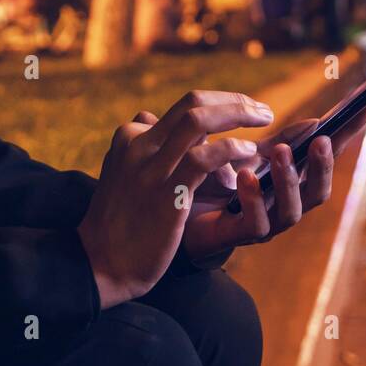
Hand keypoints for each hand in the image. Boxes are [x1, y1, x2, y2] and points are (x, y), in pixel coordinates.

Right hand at [77, 91, 273, 309]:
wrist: (100, 263)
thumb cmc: (118, 220)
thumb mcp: (122, 171)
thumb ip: (140, 143)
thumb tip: (145, 115)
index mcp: (132, 137)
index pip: (185, 106)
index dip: (222, 105)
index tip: (245, 113)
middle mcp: (139, 145)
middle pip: (193, 103)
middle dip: (235, 102)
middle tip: (264, 111)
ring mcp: (150, 169)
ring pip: (198, 121)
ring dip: (238, 116)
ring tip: (265, 125)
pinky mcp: (165, 195)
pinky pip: (202, 159)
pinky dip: (230, 149)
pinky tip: (249, 152)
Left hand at [179, 99, 365, 261]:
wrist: (176, 213)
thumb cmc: (217, 181)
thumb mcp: (251, 154)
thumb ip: (283, 141)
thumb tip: (317, 121)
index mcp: (291, 180)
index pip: (327, 157)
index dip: (349, 135)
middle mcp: (284, 204)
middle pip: (319, 192)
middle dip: (323, 166)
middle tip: (322, 139)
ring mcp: (266, 223)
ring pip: (292, 211)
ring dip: (289, 179)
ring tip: (280, 151)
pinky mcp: (237, 236)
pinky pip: (255, 224)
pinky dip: (253, 198)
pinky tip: (244, 176)